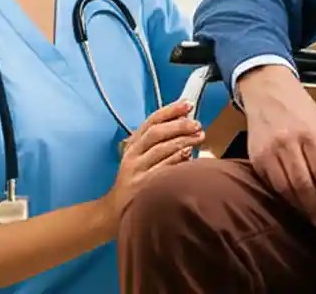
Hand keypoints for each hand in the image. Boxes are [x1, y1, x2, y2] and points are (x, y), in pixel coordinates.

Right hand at [103, 100, 203, 218]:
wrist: (116, 211)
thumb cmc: (135, 181)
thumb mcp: (140, 158)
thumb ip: (158, 143)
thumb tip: (186, 124)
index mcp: (133, 145)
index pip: (151, 122)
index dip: (170, 111)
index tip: (187, 105)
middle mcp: (132, 156)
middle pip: (156, 134)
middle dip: (178, 126)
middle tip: (197, 124)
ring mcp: (137, 172)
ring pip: (160, 150)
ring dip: (183, 141)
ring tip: (199, 136)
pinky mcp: (143, 187)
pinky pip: (163, 170)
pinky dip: (177, 160)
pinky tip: (189, 156)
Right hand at [237, 65, 315, 226]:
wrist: (266, 89)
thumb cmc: (299, 106)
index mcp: (309, 134)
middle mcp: (287, 143)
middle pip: (304, 184)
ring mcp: (269, 151)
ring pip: (285, 188)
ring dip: (300, 206)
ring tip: (311, 216)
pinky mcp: (255, 157)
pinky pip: (271, 183)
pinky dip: (283, 196)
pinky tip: (293, 202)